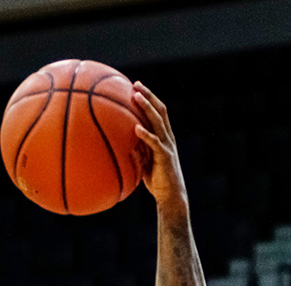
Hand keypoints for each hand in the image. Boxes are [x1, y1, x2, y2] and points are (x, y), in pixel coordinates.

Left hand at [131, 83, 186, 205]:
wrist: (171, 196)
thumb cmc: (157, 180)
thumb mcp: (143, 162)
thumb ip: (136, 150)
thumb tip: (120, 142)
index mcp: (164, 136)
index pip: (158, 112)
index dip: (149, 98)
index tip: (136, 87)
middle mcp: (168, 137)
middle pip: (160, 110)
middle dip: (148, 96)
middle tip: (136, 84)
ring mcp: (167, 146)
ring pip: (158, 122)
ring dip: (147, 108)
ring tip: (136, 97)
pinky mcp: (165, 157)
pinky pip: (155, 143)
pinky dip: (146, 134)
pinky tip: (136, 128)